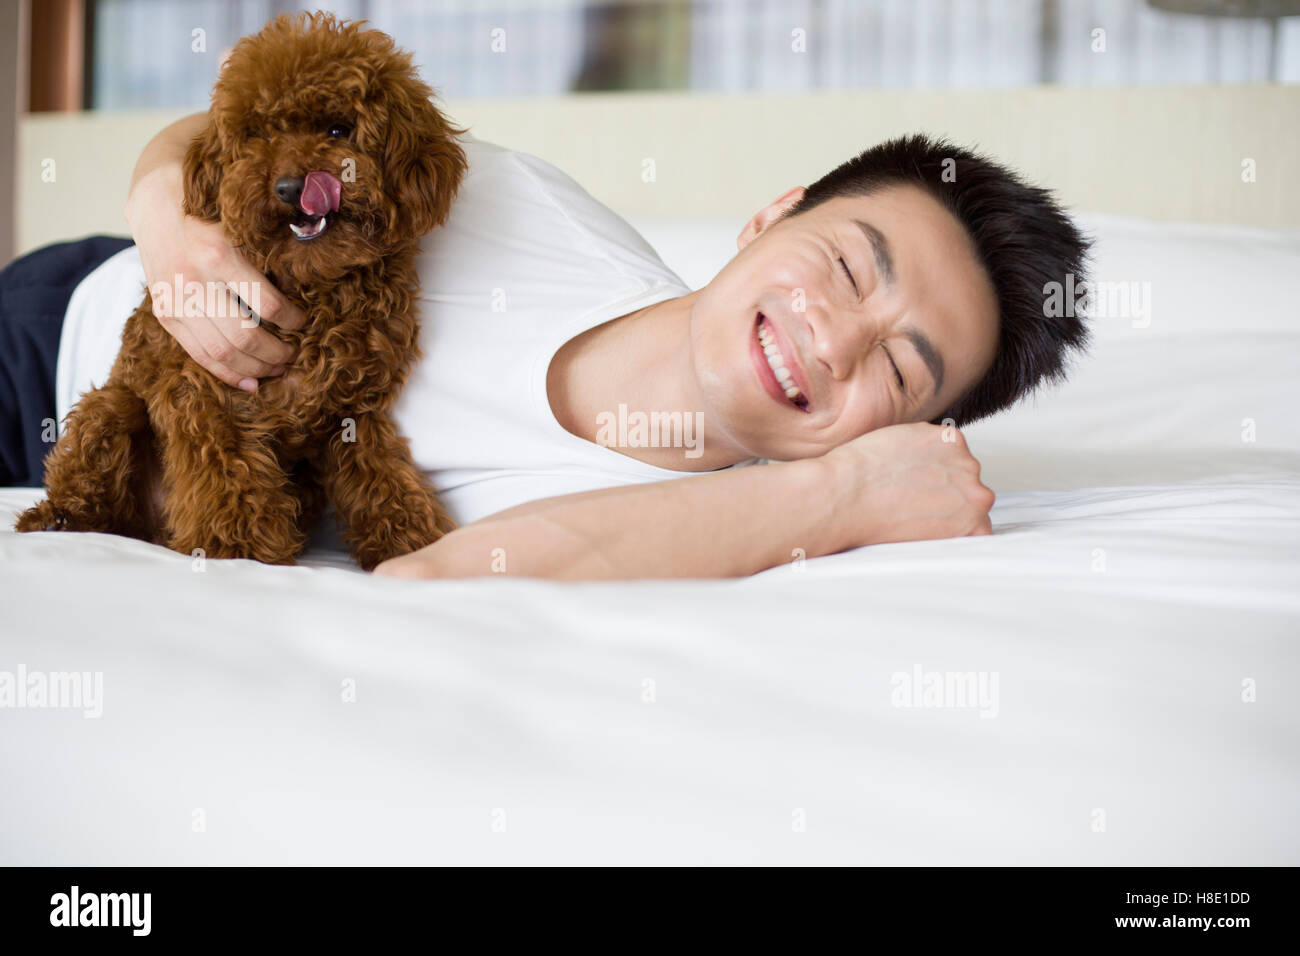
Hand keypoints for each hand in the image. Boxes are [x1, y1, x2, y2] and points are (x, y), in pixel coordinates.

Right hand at [125, 163, 306, 390]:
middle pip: (244, 336)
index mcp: (218, 254)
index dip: (293, 321)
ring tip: (278, 369)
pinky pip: (198, 355)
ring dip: (256, 368)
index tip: (306, 323)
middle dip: (277, 353)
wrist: (156, 205)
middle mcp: (193, 280)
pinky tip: (250, 383)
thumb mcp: (241, 225)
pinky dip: (227, 373)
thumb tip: (306, 291)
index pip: (268, 304)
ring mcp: (175, 301)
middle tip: (296, 355)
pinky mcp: (164, 315)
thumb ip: (267, 256)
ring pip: (221, 352)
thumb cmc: (210, 213)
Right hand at [821, 421, 995, 547]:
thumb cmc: (858, 471)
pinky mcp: (971, 524)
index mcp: (951, 438)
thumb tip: (926, 465)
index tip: (917, 491)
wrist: (847, 495)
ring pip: (974, 510)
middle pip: (968, 485)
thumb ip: (922, 450)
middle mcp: (968, 462)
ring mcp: (972, 492)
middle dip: (947, 498)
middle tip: (915, 508)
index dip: (936, 480)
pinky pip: (977, 535)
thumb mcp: (897, 439)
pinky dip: (959, 539)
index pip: (956, 462)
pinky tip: (931, 535)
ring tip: (917, 522)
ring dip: (954, 518)